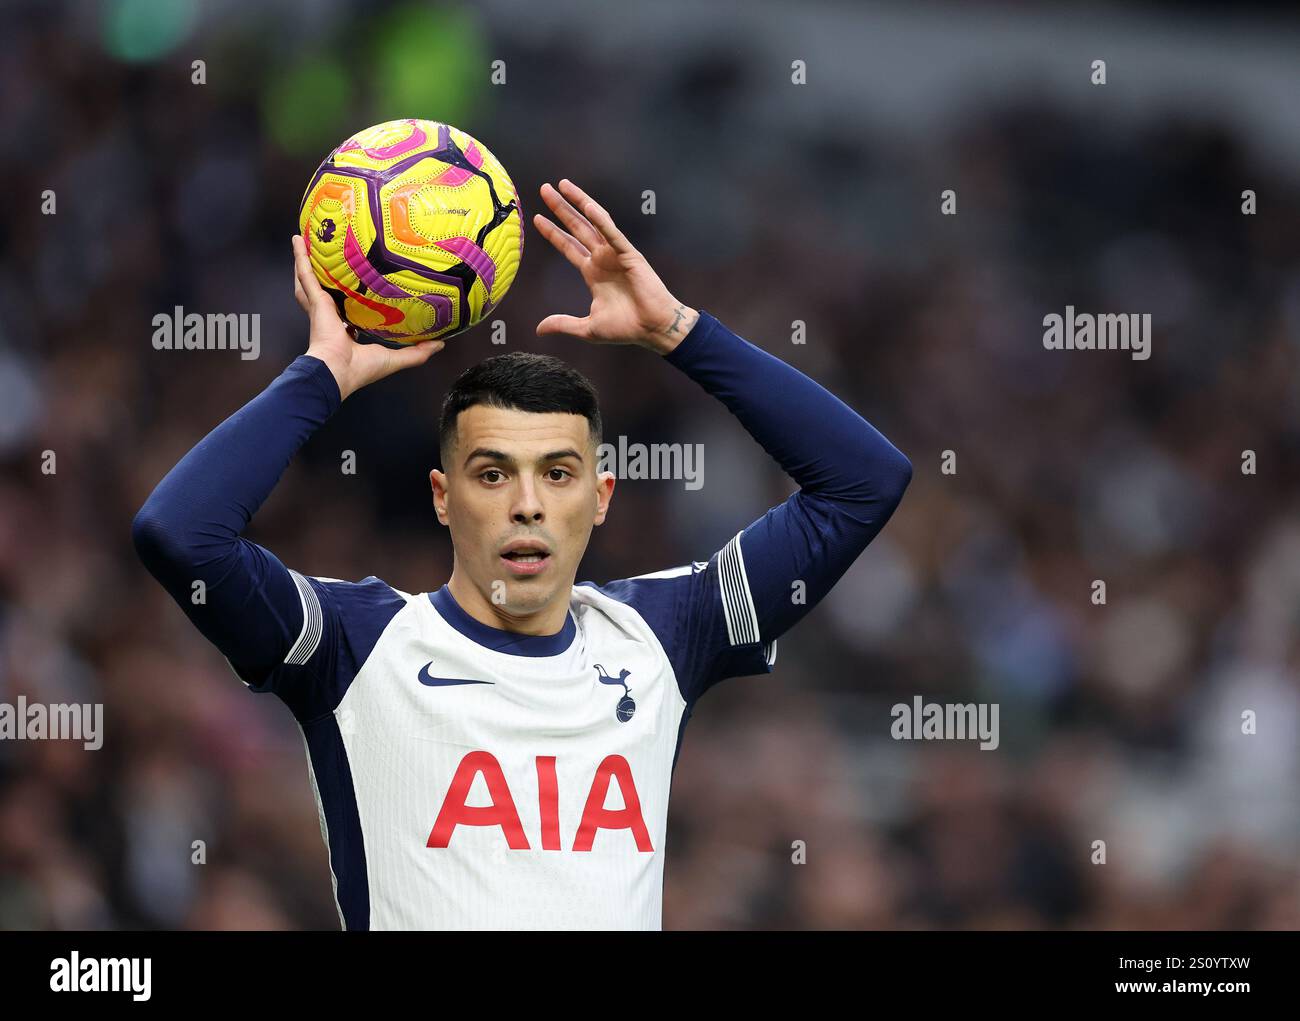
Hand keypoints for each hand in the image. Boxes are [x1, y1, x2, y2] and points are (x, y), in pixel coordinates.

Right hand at [292, 234, 443, 398]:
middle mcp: (330, 316)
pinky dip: (300, 256)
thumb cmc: (361, 369)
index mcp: (345, 330)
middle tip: (329, 258)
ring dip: (308, 261)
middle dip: (327, 276)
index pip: (348, 311)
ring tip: (308, 241)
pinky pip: (306, 273)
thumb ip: (417, 352)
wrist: (337, 371)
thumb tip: (440, 344)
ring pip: (312, 278)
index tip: (361, 290)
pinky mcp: (316, 300)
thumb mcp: (394, 358)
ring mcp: (320, 307)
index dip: (353, 300)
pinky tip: (298, 239)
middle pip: (327, 291)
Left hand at [533, 180, 697, 354]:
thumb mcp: (588, 328)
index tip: (537, 218)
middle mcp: (602, 259)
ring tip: (563, 185)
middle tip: (545, 188)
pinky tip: (588, 206)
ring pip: (594, 222)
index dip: (553, 232)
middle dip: (561, 208)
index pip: (568, 247)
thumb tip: (539, 329)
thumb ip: (563, 324)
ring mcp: (616, 254)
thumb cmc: (626, 328)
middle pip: (577, 227)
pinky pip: (613, 234)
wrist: (652, 329)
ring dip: (579, 202)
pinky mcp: (630, 255)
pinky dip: (601, 220)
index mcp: (593, 273)